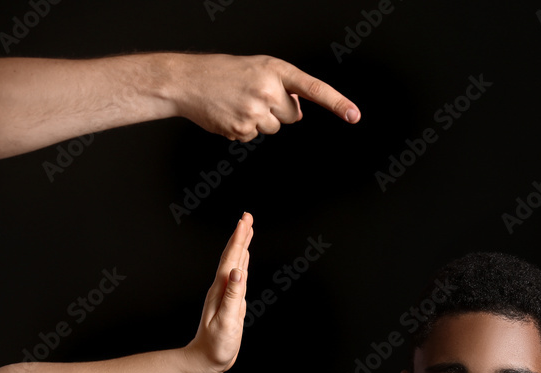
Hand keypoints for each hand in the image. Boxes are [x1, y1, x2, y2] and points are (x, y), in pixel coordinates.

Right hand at [171, 54, 360, 140]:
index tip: (354, 115)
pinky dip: (244, 129)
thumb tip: (300, 110)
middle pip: (293, 115)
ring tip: (238, 103)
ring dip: (260, 120)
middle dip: (279, 110)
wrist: (187, 81)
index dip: (336, 103)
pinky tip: (230, 113)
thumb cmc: (224, 73)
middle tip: (253, 96)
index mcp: (276, 70)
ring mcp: (255, 110)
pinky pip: (255, 136)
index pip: (314, 88)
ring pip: (275, 127)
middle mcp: (269, 89)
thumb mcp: (259, 68)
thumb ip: (284, 85)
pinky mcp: (242, 128)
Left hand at [185, 213, 252, 372]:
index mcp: (221, 290)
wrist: (206, 360)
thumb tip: (238, 271)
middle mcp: (222, 288)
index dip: (239, 239)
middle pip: (232, 256)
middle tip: (248, 217)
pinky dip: (242, 263)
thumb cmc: (217, 345)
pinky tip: (243, 261)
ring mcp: (225, 294)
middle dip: (240, 236)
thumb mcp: (227, 321)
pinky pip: (237, 276)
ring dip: (241, 246)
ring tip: (247, 231)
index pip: (231, 259)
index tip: (246, 221)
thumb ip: (233, 296)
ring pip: (234, 264)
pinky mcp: (230, 301)